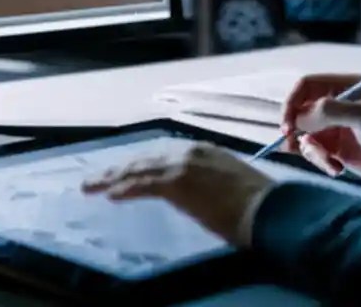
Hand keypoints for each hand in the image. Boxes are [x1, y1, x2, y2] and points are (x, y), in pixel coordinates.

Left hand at [81, 141, 273, 246]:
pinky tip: (111, 195)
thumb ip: (208, 186)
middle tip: (96, 179)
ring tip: (92, 187)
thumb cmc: (258, 205)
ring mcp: (183, 165)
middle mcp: (190, 152)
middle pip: (145, 159)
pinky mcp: (178, 182)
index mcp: (204, 151)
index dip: (139, 164)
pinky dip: (125, 189)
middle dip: (118, 169)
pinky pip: (143, 184)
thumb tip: (198, 196)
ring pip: (138, 169)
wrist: (268, 209)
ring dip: (112, 178)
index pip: (161, 155)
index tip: (122, 172)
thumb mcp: (230, 187)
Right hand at [280, 73, 360, 187]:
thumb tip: (297, 118)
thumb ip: (329, 111)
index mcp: (344, 88)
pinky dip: (320, 162)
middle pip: (299, 111)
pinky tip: (338, 170)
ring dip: (311, 151)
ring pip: (304, 135)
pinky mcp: (337, 150)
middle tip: (291, 145)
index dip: (291, 102)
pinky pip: (315, 153)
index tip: (287, 125)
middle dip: (294, 130)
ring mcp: (336, 128)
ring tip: (330, 163)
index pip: (305, 86)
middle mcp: (337, 105)